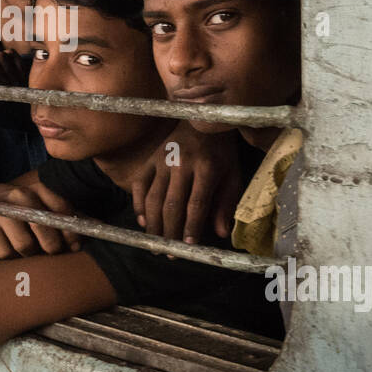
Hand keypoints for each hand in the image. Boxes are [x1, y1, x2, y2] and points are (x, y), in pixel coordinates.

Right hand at [0, 183, 78, 257]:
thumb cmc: (24, 210)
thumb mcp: (43, 206)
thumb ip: (66, 218)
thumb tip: (86, 236)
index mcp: (37, 188)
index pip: (61, 211)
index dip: (71, 232)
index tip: (75, 245)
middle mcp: (19, 195)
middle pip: (44, 229)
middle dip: (52, 246)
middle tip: (52, 251)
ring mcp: (1, 209)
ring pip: (25, 245)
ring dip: (30, 253)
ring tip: (30, 249)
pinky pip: (6, 253)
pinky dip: (12, 257)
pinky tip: (12, 248)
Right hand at [130, 121, 242, 244]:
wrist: (202, 119)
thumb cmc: (221, 152)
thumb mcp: (232, 175)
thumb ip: (226, 203)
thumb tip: (220, 233)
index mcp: (206, 167)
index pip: (196, 203)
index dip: (191, 226)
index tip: (188, 246)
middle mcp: (181, 163)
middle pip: (172, 204)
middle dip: (170, 232)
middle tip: (169, 252)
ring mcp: (162, 160)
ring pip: (153, 198)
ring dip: (153, 224)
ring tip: (155, 243)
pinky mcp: (150, 158)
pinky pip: (140, 185)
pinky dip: (139, 205)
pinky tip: (143, 222)